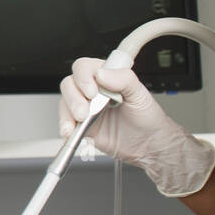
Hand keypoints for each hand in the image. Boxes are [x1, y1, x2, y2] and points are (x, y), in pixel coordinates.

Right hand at [57, 56, 214, 196]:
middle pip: (70, 83)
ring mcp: (87, 108)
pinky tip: (70, 132)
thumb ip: (123, 79)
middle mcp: (94, 90)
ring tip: (81, 122)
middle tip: (85, 111)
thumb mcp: (140, 95)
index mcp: (108, 77)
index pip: (85, 67)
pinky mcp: (83, 126)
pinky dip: (65, 127)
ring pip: (66, 102)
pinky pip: (67, 122)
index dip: (84, 78)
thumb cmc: (148, 119)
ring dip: (68, 112)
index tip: (93, 92)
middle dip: (74, 98)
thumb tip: (102, 74)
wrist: (149, 146)